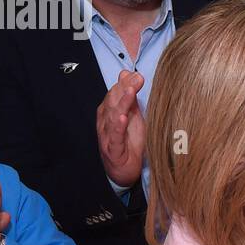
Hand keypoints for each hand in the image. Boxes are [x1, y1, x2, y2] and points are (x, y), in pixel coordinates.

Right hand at [96, 70, 145, 187]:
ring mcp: (108, 136)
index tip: (137, 74)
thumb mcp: (133, 116)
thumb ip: (130, 97)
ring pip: (113, 117)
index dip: (126, 83)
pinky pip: (115, 137)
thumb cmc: (129, 143)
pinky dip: (118, 127)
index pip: (116, 94)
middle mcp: (106, 122)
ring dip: (122, 103)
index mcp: (110, 112)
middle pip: (113, 102)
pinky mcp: (113, 150)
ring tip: (130, 92)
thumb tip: (128, 73)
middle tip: (137, 78)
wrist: (124, 171)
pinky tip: (123, 118)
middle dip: (124, 88)